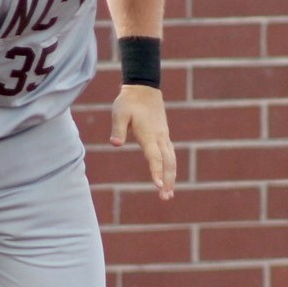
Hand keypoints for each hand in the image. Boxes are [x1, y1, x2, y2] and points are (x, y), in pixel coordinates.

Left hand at [110, 84, 175, 199]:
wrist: (143, 88)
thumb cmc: (128, 102)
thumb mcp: (119, 113)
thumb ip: (118, 129)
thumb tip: (115, 144)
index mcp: (149, 135)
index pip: (155, 157)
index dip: (157, 172)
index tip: (159, 186)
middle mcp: (159, 137)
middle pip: (168, 163)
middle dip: (168, 181)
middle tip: (166, 198)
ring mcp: (163, 136)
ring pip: (172, 160)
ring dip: (172, 177)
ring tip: (169, 193)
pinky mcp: (163, 135)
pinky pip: (170, 155)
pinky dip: (171, 168)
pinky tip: (169, 177)